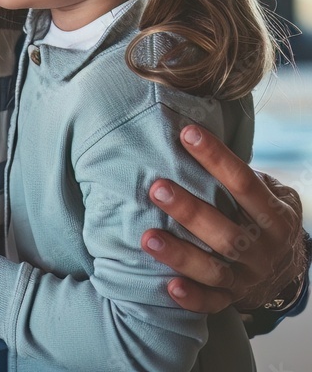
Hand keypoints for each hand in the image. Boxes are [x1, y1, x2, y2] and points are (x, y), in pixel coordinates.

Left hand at [141, 124, 305, 311]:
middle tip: (156, 188)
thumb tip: (192, 136)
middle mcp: (263, 248)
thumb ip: (238, 176)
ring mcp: (248, 276)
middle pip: (226, 231)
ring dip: (180, 254)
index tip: (187, 134)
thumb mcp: (268, 195)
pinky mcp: (233, 298)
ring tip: (148, 238)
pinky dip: (192, 298)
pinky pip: (213, 302)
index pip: (244, 183)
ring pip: (214, 268)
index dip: (217, 158)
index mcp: (274, 216)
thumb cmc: (261, 216)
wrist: (289, 270)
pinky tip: (169, 287)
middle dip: (190, 210)